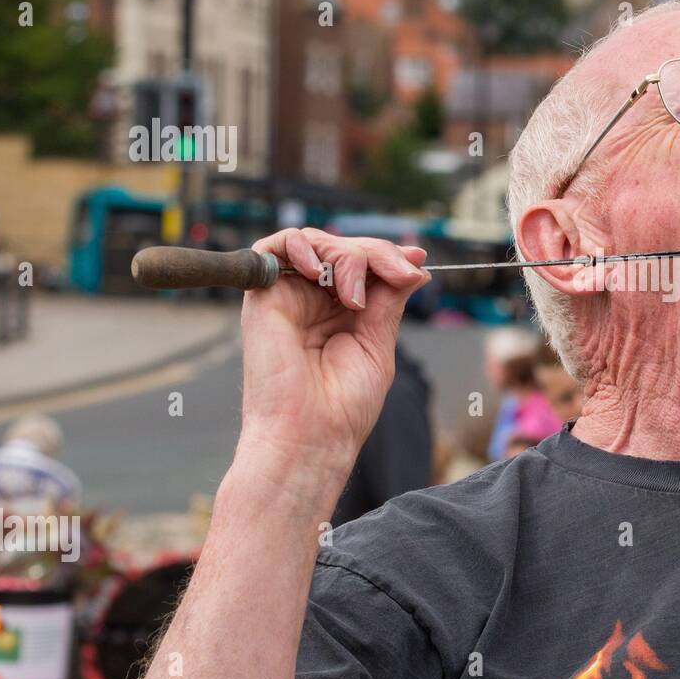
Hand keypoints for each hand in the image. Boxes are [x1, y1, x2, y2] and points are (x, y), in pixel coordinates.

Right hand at [236, 228, 428, 502]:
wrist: (311, 435)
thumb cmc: (343, 405)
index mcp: (342, 312)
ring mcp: (289, 296)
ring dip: (347, 257)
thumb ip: (388, 300)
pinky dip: (301, 247)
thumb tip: (413, 264)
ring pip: (317, 243)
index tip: (417, 260)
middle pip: (344, 248)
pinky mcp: (263, 297)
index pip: (365, 264)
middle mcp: (314, 300)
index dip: (390, 256)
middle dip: (378, 254)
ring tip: (357, 297)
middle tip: (401, 274)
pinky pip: (274, 246)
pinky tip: (321, 274)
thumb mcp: (377, 343)